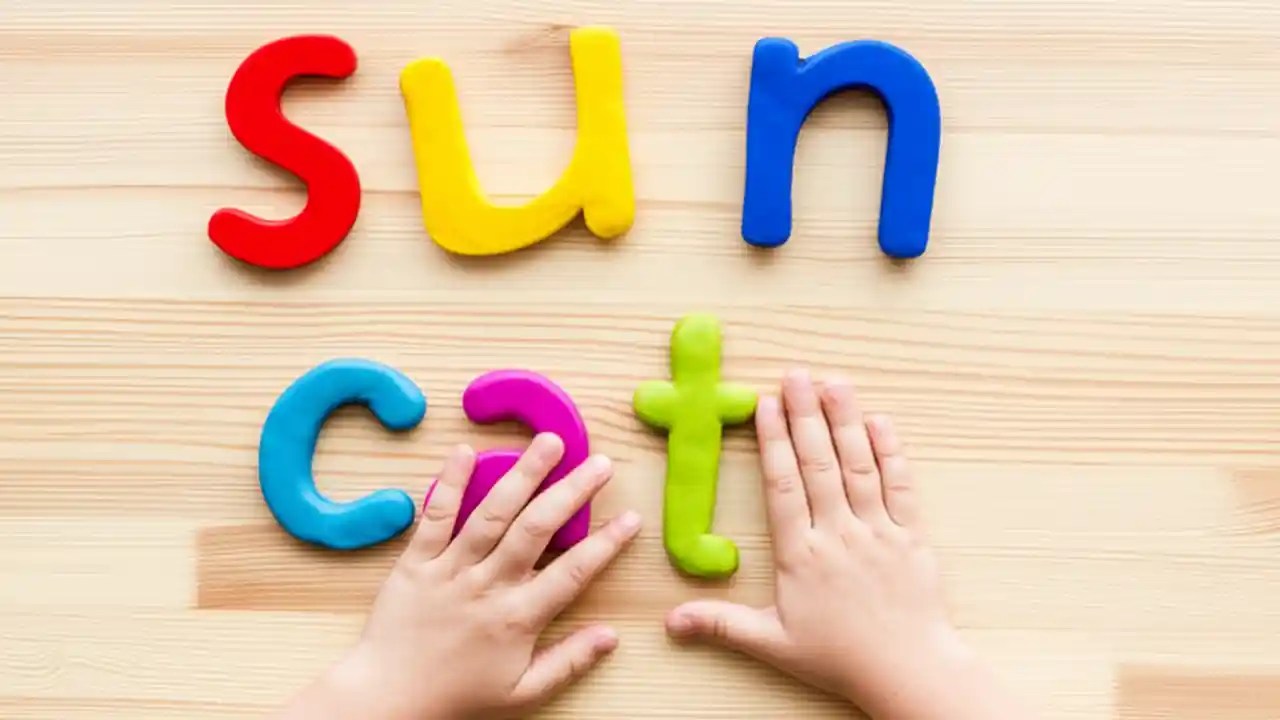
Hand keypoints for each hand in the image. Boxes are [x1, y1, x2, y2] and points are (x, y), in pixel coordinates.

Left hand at [280, 433, 641, 719]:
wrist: (387, 697)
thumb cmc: (457, 696)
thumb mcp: (522, 693)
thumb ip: (569, 662)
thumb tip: (611, 636)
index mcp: (517, 618)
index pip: (572, 573)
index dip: (605, 544)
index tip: (632, 517)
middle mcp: (486, 586)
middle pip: (536, 529)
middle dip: (572, 492)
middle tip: (600, 463)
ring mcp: (449, 570)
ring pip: (491, 513)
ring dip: (523, 474)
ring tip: (549, 442)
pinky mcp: (415, 562)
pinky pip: (434, 517)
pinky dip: (449, 483)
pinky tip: (466, 451)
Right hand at [664, 370, 1024, 719]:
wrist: (908, 672)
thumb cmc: (839, 659)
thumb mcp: (772, 644)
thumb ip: (721, 625)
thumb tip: (670, 622)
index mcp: (800, 555)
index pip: (783, 486)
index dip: (774, 441)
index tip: (765, 404)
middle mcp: (838, 535)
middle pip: (818, 464)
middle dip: (805, 415)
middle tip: (794, 374)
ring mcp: (878, 531)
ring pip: (859, 466)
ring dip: (845, 421)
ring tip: (833, 382)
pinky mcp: (912, 536)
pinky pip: (901, 486)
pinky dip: (891, 452)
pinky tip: (879, 421)